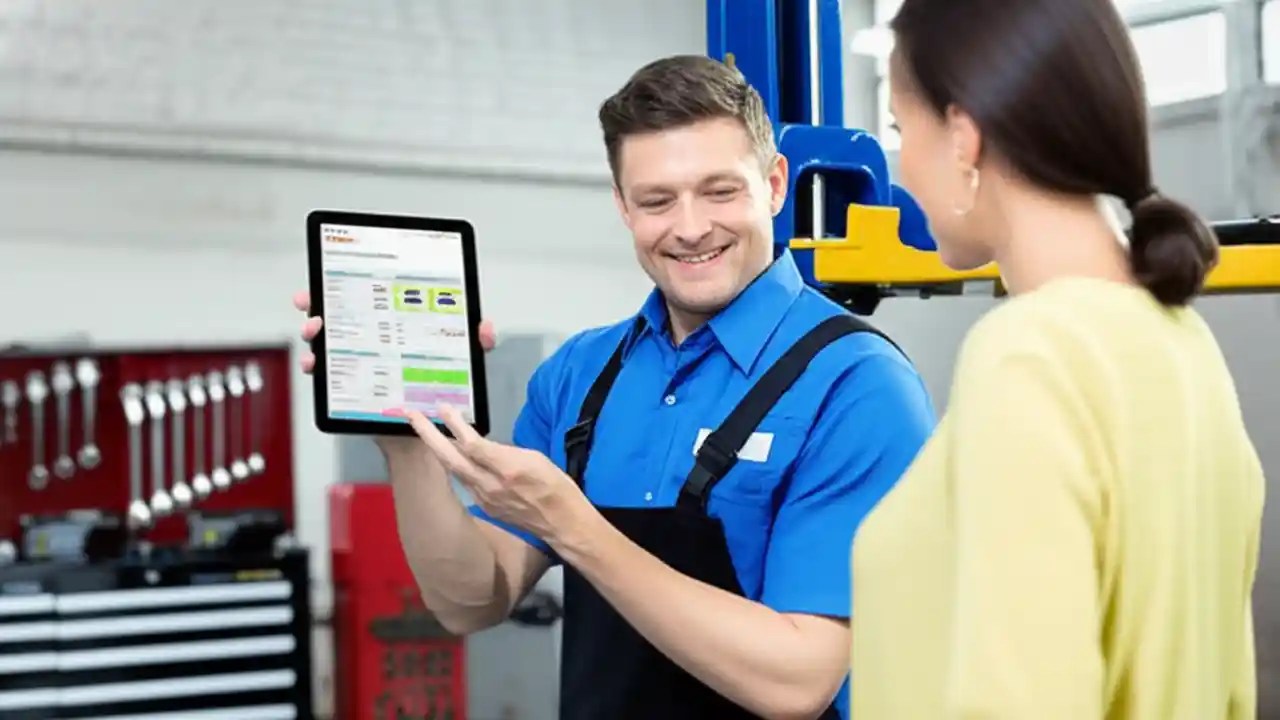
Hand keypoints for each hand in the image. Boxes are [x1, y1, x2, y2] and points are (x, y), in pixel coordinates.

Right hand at [292, 290, 496, 373]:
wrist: (429, 435)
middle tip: (313, 302)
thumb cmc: (442, 392)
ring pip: (328, 340)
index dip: (352, 283)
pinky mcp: (350, 386)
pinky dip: (317, 367)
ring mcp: (359, 361)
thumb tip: (484, 328)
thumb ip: (475, 344)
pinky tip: (315, 365)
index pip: (372, 297)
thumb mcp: (462, 363)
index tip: (336, 273)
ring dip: (315, 332)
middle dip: (320, 303)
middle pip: (340, 314)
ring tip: (316, 330)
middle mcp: (373, 340)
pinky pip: (327, 374)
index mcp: (397, 326)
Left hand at [404, 404, 592, 544]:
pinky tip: (451, 455)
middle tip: (412, 415)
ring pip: (455, 470)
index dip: (454, 425)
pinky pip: (465, 481)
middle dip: (429, 435)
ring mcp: (485, 498)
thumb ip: (504, 452)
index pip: (472, 444)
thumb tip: (479, 446)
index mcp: (507, 469)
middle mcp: (490, 485)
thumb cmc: (556, 486)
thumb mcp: (536, 459)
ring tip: (425, 431)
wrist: (561, 523)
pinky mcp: (486, 507)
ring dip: (438, 449)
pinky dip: (455, 464)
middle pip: (451, 458)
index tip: (442, 407)